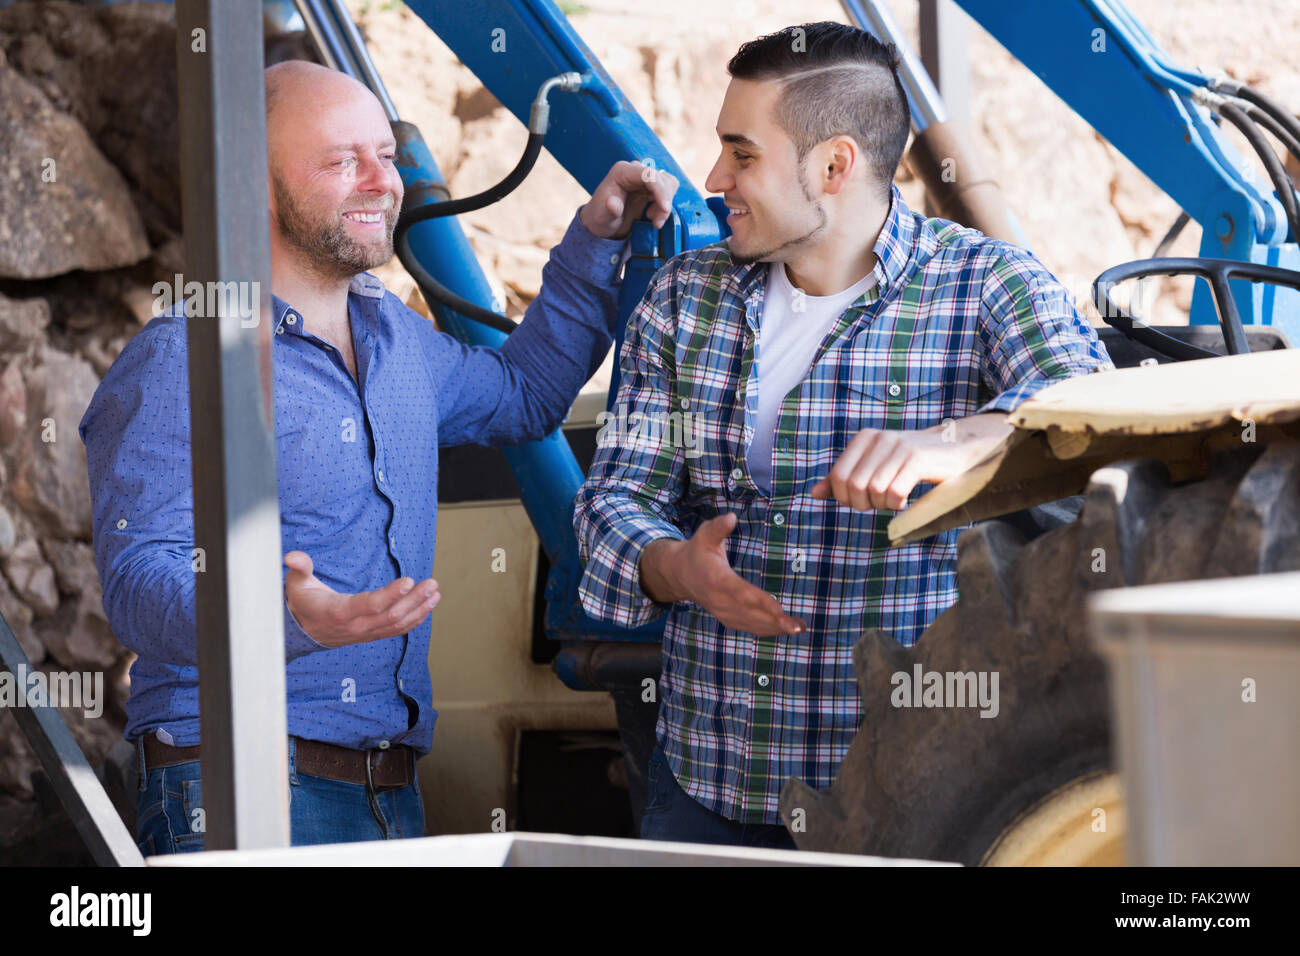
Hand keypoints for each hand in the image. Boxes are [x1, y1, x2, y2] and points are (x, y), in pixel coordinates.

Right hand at [283, 550, 439, 647]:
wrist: (301, 632)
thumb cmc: (302, 602)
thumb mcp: (295, 584)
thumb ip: (299, 568)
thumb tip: (292, 557)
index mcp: (340, 611)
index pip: (370, 604)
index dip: (391, 594)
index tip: (409, 580)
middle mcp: (356, 626)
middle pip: (391, 615)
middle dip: (414, 600)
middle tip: (432, 584)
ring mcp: (366, 633)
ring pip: (397, 624)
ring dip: (419, 609)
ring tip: (435, 593)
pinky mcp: (372, 635)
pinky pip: (397, 630)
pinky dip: (415, 620)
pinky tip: (427, 607)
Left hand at [579, 160, 679, 239]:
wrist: (603, 223)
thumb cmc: (601, 218)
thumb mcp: (603, 218)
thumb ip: (609, 211)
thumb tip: (612, 203)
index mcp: (621, 172)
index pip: (648, 174)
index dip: (660, 190)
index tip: (665, 209)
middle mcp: (634, 170)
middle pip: (661, 179)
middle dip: (664, 202)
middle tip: (656, 223)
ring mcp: (643, 177)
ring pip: (668, 184)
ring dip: (665, 204)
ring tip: (653, 220)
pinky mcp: (650, 185)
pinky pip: (667, 190)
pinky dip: (665, 204)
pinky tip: (653, 215)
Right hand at [639, 513, 806, 635]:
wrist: (680, 575)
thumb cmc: (697, 551)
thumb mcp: (704, 535)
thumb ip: (718, 527)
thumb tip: (732, 517)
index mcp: (717, 579)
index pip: (742, 593)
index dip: (761, 602)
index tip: (780, 609)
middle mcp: (720, 600)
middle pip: (750, 613)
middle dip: (775, 621)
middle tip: (798, 627)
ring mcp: (723, 612)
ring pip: (751, 624)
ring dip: (776, 628)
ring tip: (799, 628)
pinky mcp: (727, 618)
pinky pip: (749, 627)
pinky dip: (767, 631)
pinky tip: (785, 630)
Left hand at [810, 414, 1013, 510]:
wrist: (956, 451)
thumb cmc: (911, 463)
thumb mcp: (875, 466)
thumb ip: (844, 478)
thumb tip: (814, 494)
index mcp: (864, 438)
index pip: (837, 478)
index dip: (845, 498)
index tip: (864, 500)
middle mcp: (879, 438)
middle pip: (853, 487)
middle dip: (864, 504)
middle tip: (881, 503)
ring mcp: (899, 447)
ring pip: (874, 491)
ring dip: (883, 505)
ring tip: (894, 499)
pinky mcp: (918, 460)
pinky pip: (894, 493)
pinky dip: (897, 504)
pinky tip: (905, 500)